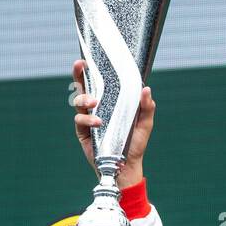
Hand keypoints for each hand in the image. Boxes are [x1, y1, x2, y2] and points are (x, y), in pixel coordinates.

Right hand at [71, 58, 154, 189]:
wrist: (127, 167)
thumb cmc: (135, 144)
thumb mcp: (145, 124)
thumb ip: (147, 108)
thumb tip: (147, 89)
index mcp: (110, 103)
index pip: (99, 83)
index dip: (92, 71)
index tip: (87, 58)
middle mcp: (97, 108)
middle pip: (83, 87)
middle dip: (79, 75)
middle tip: (80, 66)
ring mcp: (88, 119)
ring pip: (78, 102)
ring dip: (84, 98)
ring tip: (94, 102)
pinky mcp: (83, 132)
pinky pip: (80, 120)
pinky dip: (87, 119)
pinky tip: (97, 122)